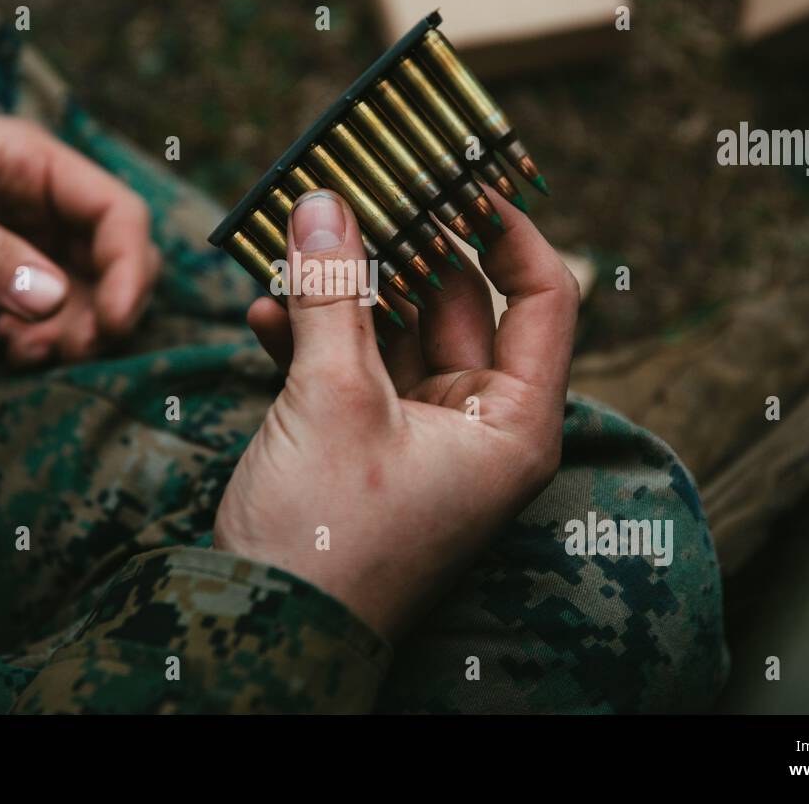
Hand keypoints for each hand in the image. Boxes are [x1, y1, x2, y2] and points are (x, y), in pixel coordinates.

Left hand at [0, 117, 159, 364]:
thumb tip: (51, 299)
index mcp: (33, 164)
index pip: (118, 213)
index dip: (130, 269)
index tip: (114, 322)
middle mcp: (41, 204)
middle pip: (116, 262)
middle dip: (103, 311)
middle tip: (61, 349)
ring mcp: (25, 248)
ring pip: (89, 298)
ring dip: (71, 334)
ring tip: (17, 349)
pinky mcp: (2, 286)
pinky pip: (53, 321)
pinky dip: (44, 342)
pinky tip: (3, 346)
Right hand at [213, 189, 577, 640]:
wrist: (263, 632)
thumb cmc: (327, 538)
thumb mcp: (332, 400)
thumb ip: (333, 293)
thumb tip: (325, 202)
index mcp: (512, 423)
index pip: (545, 299)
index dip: (509, 230)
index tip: (463, 177)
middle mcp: (477, 425)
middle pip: (456, 304)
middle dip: (402, 246)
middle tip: (357, 186)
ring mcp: (418, 434)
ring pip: (390, 331)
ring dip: (343, 288)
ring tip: (297, 237)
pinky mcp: (364, 442)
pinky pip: (348, 368)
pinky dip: (310, 337)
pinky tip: (264, 308)